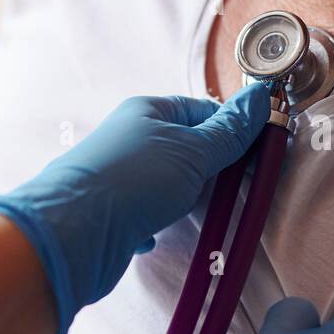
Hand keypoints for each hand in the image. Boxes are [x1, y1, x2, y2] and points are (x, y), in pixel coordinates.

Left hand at [0, 83, 269, 333]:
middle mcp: (129, 140)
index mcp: (147, 112)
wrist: (72, 234)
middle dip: (207, 172)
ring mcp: (117, 177)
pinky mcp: (108, 215)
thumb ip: (229, 131)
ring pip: (164, 186)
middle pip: (184, 150)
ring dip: (180, 201)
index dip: (232, 130)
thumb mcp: (193, 150)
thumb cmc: (133, 181)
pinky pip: (141, 217)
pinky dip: (152, 226)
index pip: (202, 111)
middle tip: (225, 189)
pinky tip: (150, 235)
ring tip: (184, 212)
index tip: (255, 154)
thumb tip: (260, 98)